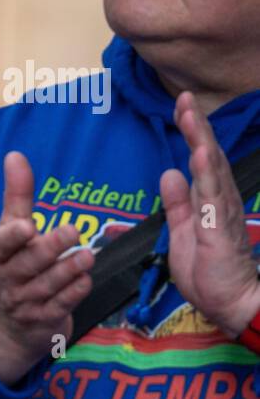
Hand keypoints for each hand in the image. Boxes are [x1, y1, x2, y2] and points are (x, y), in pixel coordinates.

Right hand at [0, 151, 94, 383]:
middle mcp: (6, 280)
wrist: (9, 326)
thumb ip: (17, 195)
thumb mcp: (12, 231)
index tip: (28, 226)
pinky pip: (59, 307)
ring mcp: (24, 302)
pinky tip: (86, 281)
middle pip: (28, 264)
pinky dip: (73, 294)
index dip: (12, 236)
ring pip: (47, 286)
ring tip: (88, 256)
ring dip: (68, 271)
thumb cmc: (15, 265)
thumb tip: (15, 155)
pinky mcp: (42, 321)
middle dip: (51, 248)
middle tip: (75, 231)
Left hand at [160, 91, 259, 336]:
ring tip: (190, 114)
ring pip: (211, 168)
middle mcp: (220, 198)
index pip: (200, 159)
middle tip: (184, 97)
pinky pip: (212, 195)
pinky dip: (205, 172)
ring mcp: (222, 210)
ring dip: (200, 139)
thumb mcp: (181, 231)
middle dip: (196, 125)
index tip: (180, 107)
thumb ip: (175, 203)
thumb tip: (169, 173)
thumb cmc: (207, 270)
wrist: (228, 301)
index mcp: (209, 199)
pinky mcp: (219, 226)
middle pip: (207, 155)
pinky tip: (199, 153)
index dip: (191, 132)